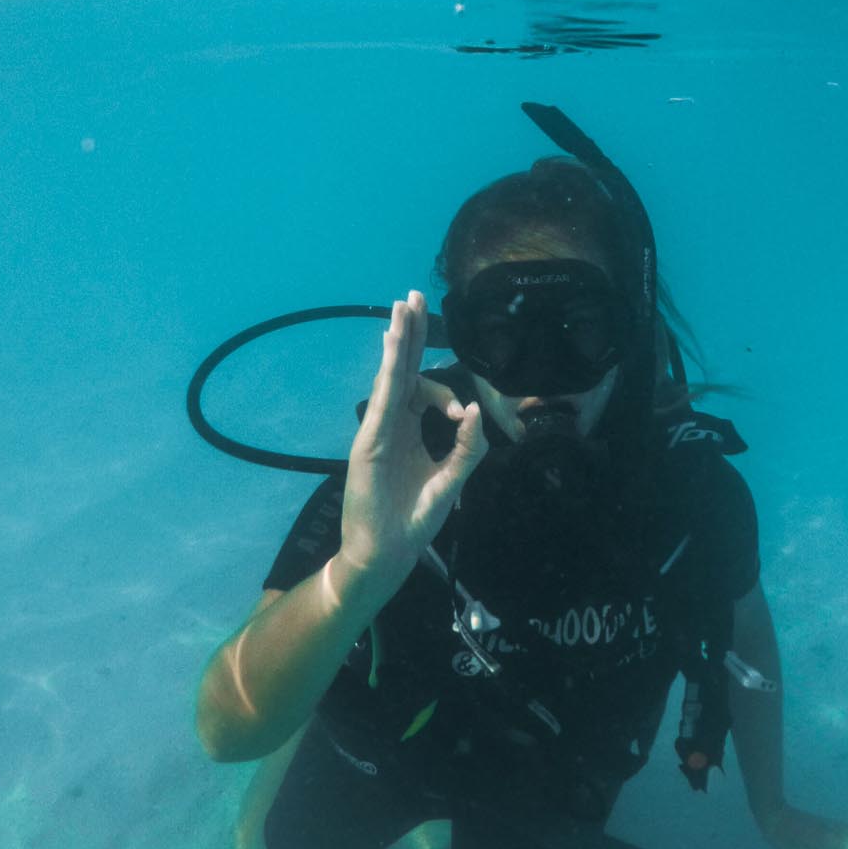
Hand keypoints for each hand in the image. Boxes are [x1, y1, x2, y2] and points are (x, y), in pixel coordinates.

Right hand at [339, 291, 486, 596]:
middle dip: (409, 332)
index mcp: (408, 430)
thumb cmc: (413, 519)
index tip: (462, 417)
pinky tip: (392, 345)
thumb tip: (478, 410)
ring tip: (403, 305)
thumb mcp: (451, 480)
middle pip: (401, 368)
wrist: (385, 553)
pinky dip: (388, 371)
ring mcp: (377, 430)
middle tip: (413, 295)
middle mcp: (391, 423)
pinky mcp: (369, 442)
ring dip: (397, 339)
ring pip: (390, 375)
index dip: (446, 395)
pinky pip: (382, 399)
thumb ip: (467, 448)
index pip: (422, 390)